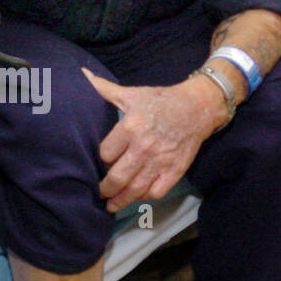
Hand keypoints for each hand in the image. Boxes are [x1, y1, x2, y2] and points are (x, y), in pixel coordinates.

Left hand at [82, 68, 227, 212]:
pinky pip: (156, 192)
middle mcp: (144, 147)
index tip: (101, 162)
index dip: (101, 160)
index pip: (105, 154)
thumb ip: (105, 89)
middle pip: (117, 178)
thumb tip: (82, 75)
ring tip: (111, 204)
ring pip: (135, 190)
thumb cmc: (161, 100)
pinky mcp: (175, 171)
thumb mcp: (132, 93)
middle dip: (104, 189)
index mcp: (130, 127)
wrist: (197, 107)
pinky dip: (144, 197)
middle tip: (99, 192)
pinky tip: (137, 196)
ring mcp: (160, 161)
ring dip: (120, 200)